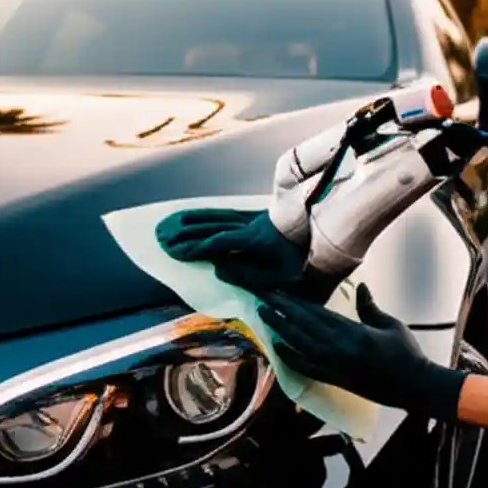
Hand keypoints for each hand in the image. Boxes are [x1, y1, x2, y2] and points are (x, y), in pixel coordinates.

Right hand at [156, 208, 310, 293]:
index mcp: (253, 240)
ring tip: (176, 222)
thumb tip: (218, 268)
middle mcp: (248, 225)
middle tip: (165, 236)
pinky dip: (211, 213)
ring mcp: (252, 218)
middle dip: (188, 232)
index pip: (218, 241)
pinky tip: (202, 215)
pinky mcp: (257, 216)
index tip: (176, 252)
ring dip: (196, 219)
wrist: (322, 231)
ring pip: (218, 217)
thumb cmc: (299, 259)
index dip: (197, 246)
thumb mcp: (277, 275)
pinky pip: (228, 212)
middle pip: (213, 226)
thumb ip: (246, 274)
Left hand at [255, 283, 466, 417]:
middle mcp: (339, 349)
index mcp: (353, 332)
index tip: (280, 290)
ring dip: (280, 329)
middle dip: (281, 310)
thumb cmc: (406, 353)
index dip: (295, 302)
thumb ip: (370, 308)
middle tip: (262, 297)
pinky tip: (277, 347)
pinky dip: (290, 357)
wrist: (413, 386)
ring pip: (300, 344)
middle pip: (303, 326)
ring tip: (265, 316)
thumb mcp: (390, 325)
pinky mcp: (334, 380)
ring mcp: (334, 366)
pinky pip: (306, 367)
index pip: (317, 313)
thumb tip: (361, 286)